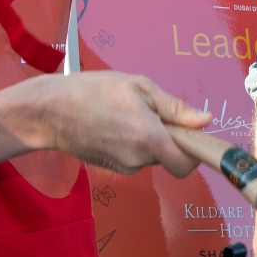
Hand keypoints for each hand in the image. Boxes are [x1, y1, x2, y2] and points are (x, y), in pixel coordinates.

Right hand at [0, 72, 210, 176]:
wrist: (50, 111)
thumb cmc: (94, 91)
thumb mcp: (139, 87)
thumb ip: (175, 107)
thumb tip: (205, 120)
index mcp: (149, 138)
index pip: (185, 165)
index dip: (193, 152)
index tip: (189, 134)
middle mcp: (138, 159)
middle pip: (168, 157)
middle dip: (167, 138)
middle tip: (149, 111)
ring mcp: (123, 167)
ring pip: (151, 157)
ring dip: (148, 140)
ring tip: (125, 114)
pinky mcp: (111, 168)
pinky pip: (134, 158)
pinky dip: (132, 144)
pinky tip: (114, 124)